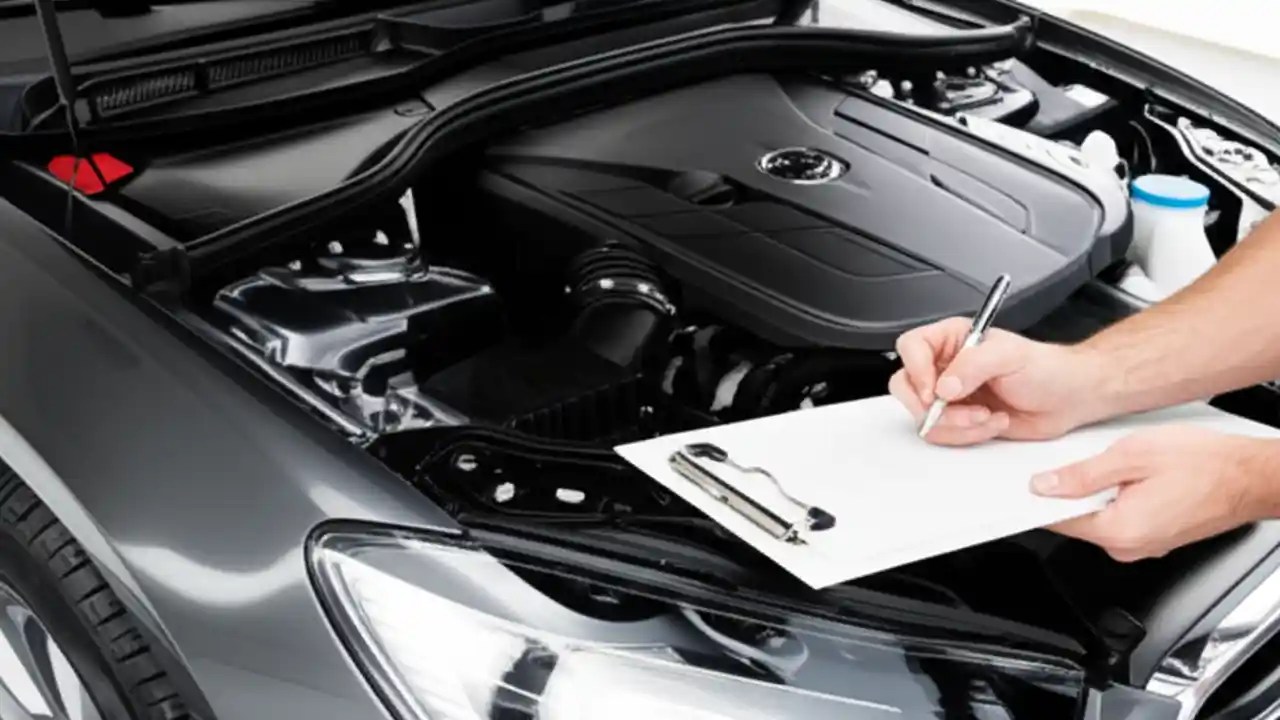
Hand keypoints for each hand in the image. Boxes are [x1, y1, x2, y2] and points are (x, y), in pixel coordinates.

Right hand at [889, 317, 1108, 445]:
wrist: (1069, 398)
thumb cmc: (1047, 368)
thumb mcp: (1010, 356)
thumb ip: (973, 365)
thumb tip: (944, 385)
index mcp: (952, 339)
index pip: (912, 347)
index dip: (915, 370)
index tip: (933, 391)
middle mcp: (945, 366)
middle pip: (906, 386)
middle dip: (932, 408)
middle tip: (960, 411)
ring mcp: (949, 396)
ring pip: (923, 417)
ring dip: (957, 424)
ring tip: (989, 416)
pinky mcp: (959, 420)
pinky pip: (943, 434)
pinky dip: (968, 435)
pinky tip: (994, 422)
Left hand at [1032, 426, 1279, 560]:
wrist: (1251, 476)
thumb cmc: (1205, 464)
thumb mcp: (1132, 456)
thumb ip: (1082, 475)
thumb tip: (1044, 486)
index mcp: (1119, 530)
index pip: (1057, 521)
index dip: (1038, 499)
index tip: (1026, 483)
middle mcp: (1130, 547)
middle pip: (1078, 519)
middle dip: (1075, 490)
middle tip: (1090, 461)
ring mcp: (1145, 546)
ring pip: (1101, 517)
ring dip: (1101, 492)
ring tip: (1126, 467)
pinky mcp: (1156, 538)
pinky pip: (1122, 518)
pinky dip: (1120, 498)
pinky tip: (1138, 477)